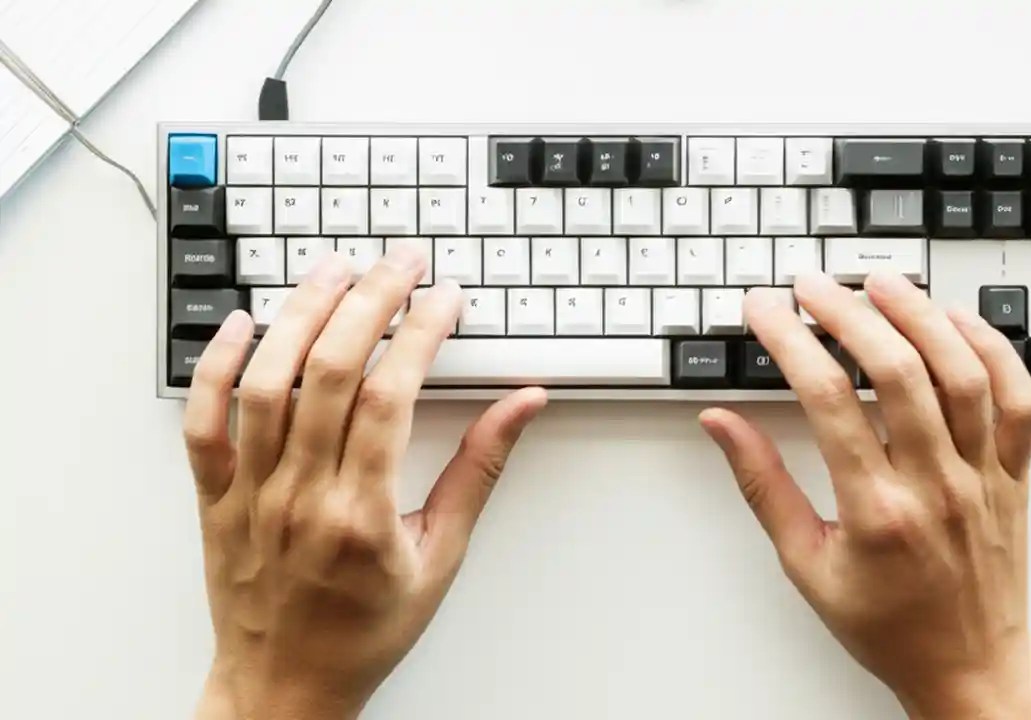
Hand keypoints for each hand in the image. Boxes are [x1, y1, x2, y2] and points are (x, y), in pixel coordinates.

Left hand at [184, 247, 546, 719]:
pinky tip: (243, 324)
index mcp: (363, 515)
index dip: (422, 332)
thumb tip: (521, 405)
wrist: (287, 685)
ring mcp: (249, 493)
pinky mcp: (213, 496)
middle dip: (371, 299)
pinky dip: (215, 365)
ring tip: (334, 269)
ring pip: (267, 381)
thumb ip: (480, 472)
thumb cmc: (365, 629)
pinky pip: (203, 420)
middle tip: (400, 261)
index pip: (392, 395)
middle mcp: (301, 496)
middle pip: (332, 371)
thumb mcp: (442, 555)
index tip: (445, 299)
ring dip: (301, 313)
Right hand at [701, 272, 1030, 719]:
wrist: (968, 668)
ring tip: (882, 283)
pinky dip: (993, 351)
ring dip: (921, 316)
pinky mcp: (1013, 474)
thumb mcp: (805, 563)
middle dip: (848, 312)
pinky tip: (959, 322)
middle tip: (814, 285)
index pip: (826, 398)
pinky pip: (1017, 400)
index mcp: (876, 510)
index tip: (765, 311)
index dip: (789, 340)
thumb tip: (721, 424)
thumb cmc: (888, 625)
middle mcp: (935, 484)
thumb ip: (761, 486)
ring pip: (962, 373)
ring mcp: (981, 476)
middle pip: (896, 370)